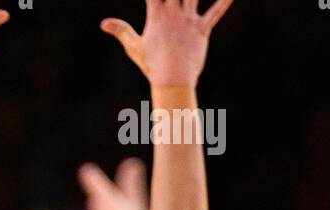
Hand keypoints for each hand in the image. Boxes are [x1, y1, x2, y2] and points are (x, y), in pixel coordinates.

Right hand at [102, 0, 233, 87]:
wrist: (172, 82)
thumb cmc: (152, 65)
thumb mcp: (134, 46)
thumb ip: (121, 30)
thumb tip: (104, 24)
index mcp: (156, 15)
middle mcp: (173, 13)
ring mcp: (189, 20)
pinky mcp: (202, 29)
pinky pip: (217, 11)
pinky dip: (225, 1)